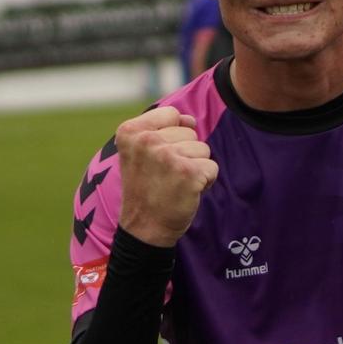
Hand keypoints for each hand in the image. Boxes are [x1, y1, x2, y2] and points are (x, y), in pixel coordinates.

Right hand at [115, 106, 218, 246]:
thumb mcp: (141, 153)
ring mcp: (167, 156)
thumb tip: (190, 120)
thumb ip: (162, 129)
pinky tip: (186, 193)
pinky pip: (212, 167)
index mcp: (130, 131)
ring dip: (195, 168)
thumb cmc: (146, 189)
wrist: (144, 229)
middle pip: (190, 133)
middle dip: (185, 154)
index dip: (172, 136)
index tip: (157, 159)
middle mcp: (146, 140)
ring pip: (203, 149)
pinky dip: (205, 182)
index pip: (172, 115)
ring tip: (175, 184)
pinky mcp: (188, 172)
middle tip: (166, 176)